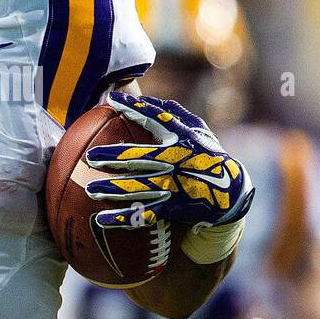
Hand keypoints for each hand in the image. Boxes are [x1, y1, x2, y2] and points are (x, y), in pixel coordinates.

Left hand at [82, 91, 253, 231]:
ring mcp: (173, 185)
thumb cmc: (206, 155)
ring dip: (112, 189)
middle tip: (91, 157)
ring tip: (90, 189)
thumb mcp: (197, 130)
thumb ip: (172, 113)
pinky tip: (100, 219)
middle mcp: (176, 161)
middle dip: (113, 157)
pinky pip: (142, 213)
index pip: (155, 118)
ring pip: (137, 188)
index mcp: (182, 138)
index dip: (133, 108)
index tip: (110, 101)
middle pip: (138, 158)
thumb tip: (143, 99)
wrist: (229, 193)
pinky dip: (121, 218)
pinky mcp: (171, 208)